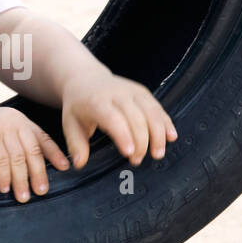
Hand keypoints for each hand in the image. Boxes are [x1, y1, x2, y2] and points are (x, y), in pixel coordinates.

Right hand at [0, 108, 71, 202]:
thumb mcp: (0, 138)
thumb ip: (15, 149)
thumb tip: (34, 174)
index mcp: (19, 120)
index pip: (42, 138)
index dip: (54, 154)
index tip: (65, 169)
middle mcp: (12, 121)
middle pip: (32, 151)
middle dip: (38, 173)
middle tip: (42, 191)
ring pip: (18, 159)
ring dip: (21, 181)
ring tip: (23, 196)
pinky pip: (0, 162)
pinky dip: (4, 178)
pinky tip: (4, 189)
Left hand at [61, 70, 177, 168]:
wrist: (86, 79)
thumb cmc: (78, 105)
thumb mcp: (70, 124)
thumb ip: (76, 144)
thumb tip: (79, 163)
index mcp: (96, 101)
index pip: (113, 119)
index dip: (124, 136)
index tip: (129, 153)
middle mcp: (117, 94)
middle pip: (136, 117)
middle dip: (141, 141)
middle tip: (137, 160)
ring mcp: (132, 91)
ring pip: (151, 112)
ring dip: (158, 134)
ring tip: (157, 154)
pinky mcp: (143, 92)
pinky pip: (158, 107)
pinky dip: (166, 122)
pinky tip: (171, 136)